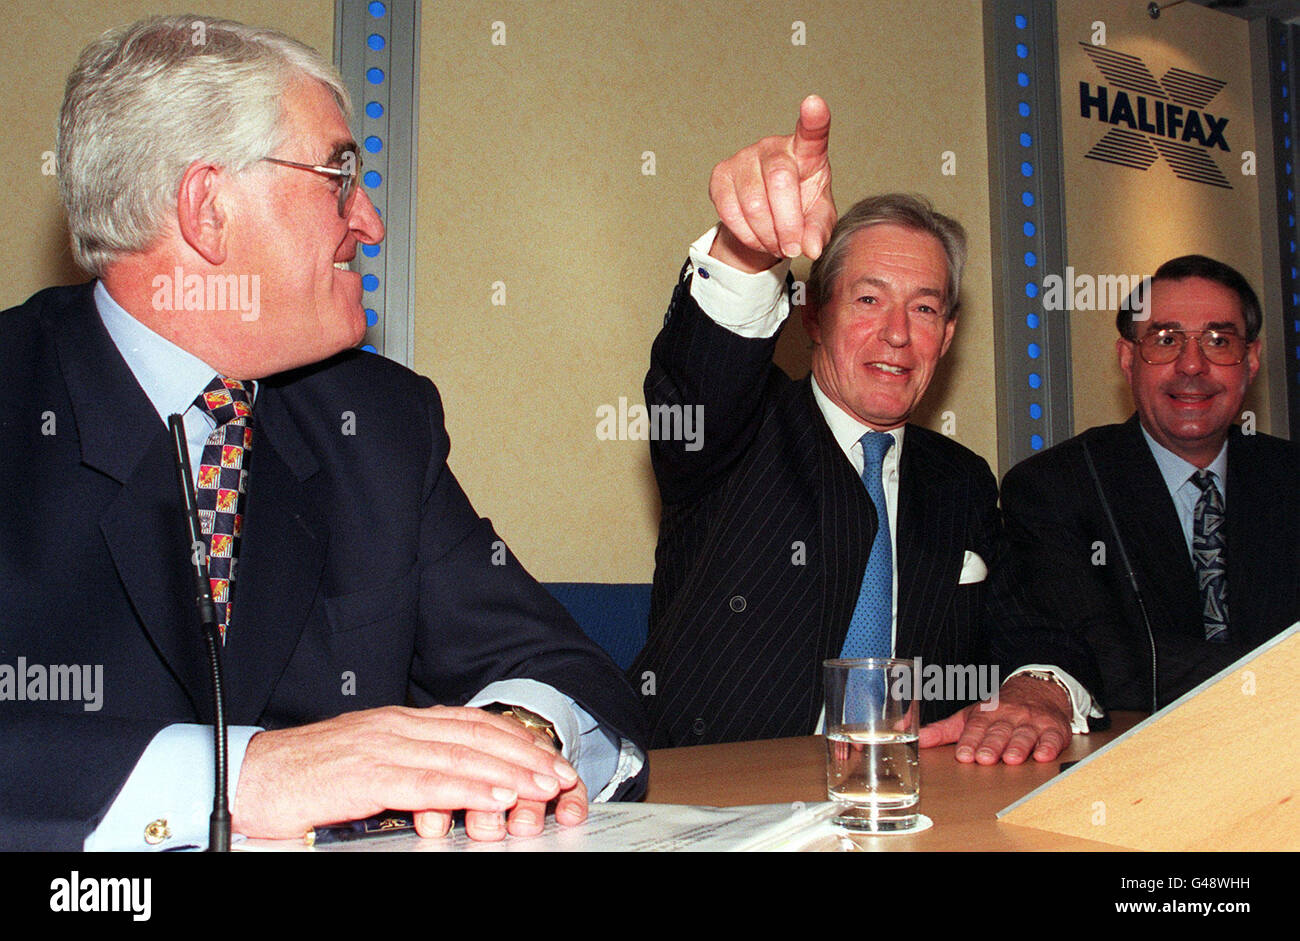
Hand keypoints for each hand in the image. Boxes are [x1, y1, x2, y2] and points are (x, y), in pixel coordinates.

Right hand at [231, 705, 581, 840]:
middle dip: (525, 754)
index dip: (514, 740)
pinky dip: (469, 788)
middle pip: (476, 736)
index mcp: (399, 722)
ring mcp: (382, 747)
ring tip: (543, 786)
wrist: (246, 777)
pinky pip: (428, 781)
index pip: (471, 724)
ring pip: (461, 756)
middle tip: (561, 774)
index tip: (548, 757)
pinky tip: (496, 797)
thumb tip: (453, 783)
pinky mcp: (366, 775)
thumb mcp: (368, 763)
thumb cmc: (304, 776)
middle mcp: (397, 727)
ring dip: (510, 772)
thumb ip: (409, 766)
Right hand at [708, 94, 835, 271]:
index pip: (812, 132)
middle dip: (787, 224)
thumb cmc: (800, 207)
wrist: (768, 215)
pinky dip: (746, 235)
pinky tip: (758, 239)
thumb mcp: (818, 219)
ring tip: (777, 245)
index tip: (815, 104)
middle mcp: (774, 147)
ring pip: (753, 203)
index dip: (814, 119)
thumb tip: (811, 247)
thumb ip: (819, 230)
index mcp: (806, 152)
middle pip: (779, 181)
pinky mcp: (721, 174)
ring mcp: (744, 157)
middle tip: (792, 248)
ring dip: (766, 235)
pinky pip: (729, 211)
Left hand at [918, 675, 1072, 764]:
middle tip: (985, 758)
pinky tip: (1043, 755)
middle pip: (998, 732)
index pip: (975, 728)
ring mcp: (1031, 722)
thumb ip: (940, 730)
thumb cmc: (999, 709)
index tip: (964, 754)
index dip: (970, 741)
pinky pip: (1052, 738)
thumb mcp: (968, 716)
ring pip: (1024, 735)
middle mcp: (1008, 716)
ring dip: (1018, 747)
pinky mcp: (1054, 729)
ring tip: (1012, 759)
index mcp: (985, 714)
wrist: (1038, 688)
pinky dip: (1049, 746)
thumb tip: (902, 731)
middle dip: (991, 745)